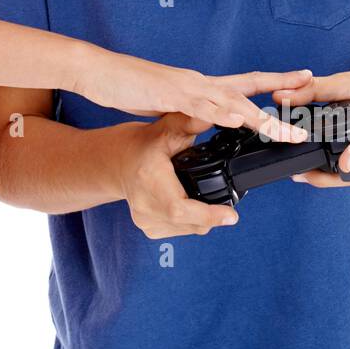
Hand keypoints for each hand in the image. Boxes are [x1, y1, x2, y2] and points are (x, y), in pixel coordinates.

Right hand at [76, 47, 312, 142]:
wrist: (99, 71)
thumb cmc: (128, 86)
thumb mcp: (165, 105)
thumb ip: (187, 113)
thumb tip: (202, 125)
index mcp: (200, 85)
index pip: (245, 83)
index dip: (274, 81)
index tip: (303, 77)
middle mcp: (200, 82)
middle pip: (248, 88)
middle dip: (281, 88)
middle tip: (311, 85)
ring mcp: (187, 86)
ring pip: (231, 100)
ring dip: (259, 115)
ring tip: (284, 128)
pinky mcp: (171, 94)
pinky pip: (202, 106)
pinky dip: (222, 114)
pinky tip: (239, 121)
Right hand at [113, 113, 241, 237]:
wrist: (118, 163)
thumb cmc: (143, 145)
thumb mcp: (167, 128)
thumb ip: (192, 122)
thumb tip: (222, 116)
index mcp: (149, 180)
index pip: (179, 209)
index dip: (208, 215)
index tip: (231, 215)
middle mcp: (144, 205)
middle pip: (191, 222)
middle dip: (212, 213)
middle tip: (222, 200)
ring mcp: (145, 220)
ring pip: (189, 229)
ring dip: (202, 217)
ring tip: (199, 194)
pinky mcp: (149, 229)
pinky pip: (181, 232)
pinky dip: (191, 221)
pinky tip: (187, 202)